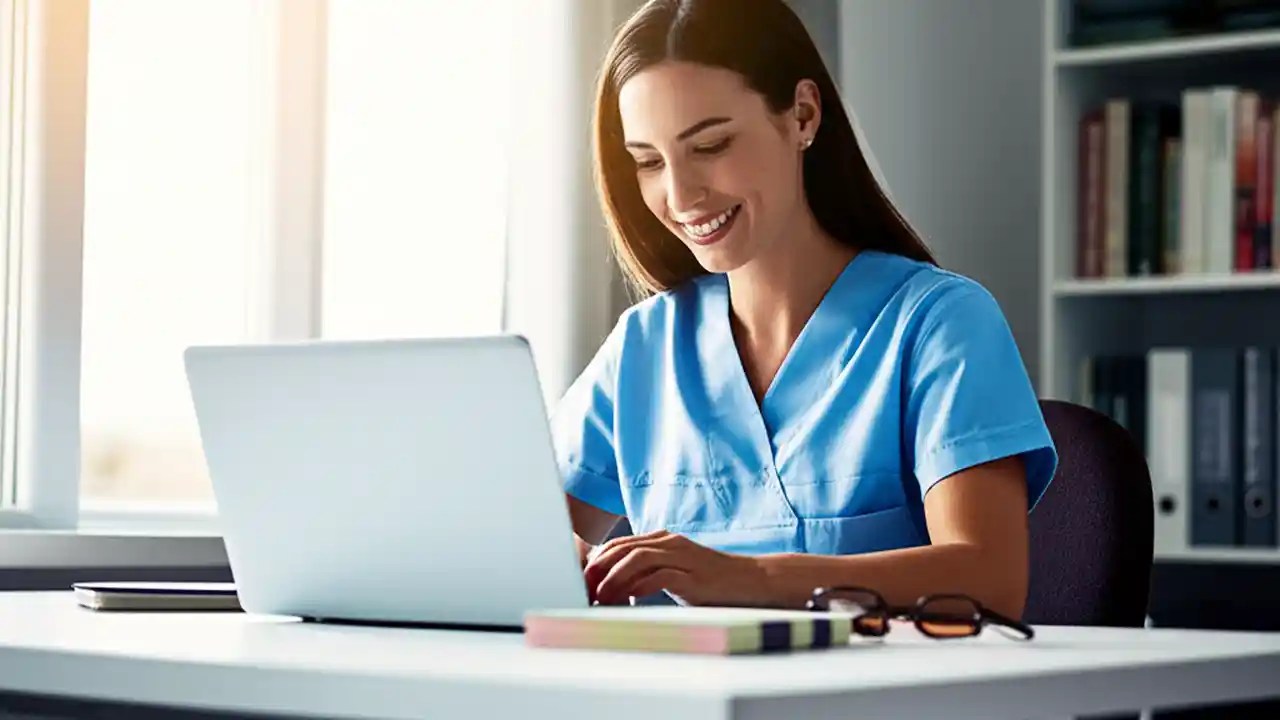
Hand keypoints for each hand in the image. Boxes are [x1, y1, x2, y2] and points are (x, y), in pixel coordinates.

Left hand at [583, 530, 771, 606]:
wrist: (751, 580)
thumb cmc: (711, 581)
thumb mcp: (675, 572)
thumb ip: (649, 573)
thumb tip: (616, 586)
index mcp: (663, 540)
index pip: (621, 544)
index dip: (598, 560)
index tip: (582, 579)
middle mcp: (670, 543)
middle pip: (624, 548)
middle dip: (599, 568)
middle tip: (584, 587)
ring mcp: (683, 557)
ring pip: (637, 558)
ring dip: (614, 577)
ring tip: (600, 595)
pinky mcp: (693, 575)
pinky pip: (660, 576)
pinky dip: (639, 587)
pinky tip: (628, 599)